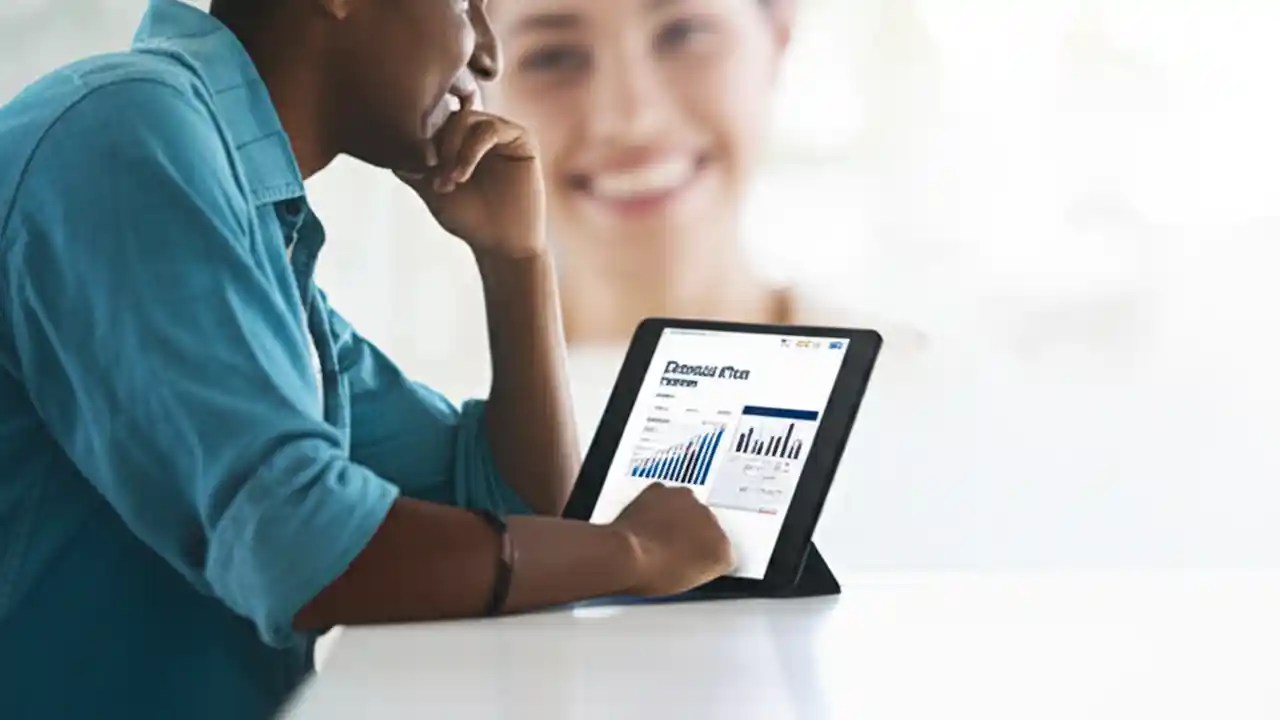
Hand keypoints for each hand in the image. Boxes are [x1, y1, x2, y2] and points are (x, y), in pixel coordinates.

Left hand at [396, 105, 545, 258]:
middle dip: (435, 145)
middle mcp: (481, 130)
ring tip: (449, 182)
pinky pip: (489, 129)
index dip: (419, 138)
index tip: (415, 168)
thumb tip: (383, 139)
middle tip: (434, 178)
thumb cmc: (468, 219)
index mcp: (461, 138)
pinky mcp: (521, 139)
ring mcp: (502, 132)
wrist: (502, 245)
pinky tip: (462, 176)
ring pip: (465, 118)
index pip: (433, 119)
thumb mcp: (428, 186)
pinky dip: (470, 151)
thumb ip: (411, 162)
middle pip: (446, 114)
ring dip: (451, 149)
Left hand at [610, 483, 734, 596]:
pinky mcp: (661, 491)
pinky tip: (649, 522)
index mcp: (721, 547)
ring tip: (660, 536)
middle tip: (675, 550)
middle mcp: (709, 519)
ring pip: (688, 508)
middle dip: (694, 535)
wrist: (625, 556)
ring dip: (679, 518)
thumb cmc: (652, 573)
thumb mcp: (686, 583)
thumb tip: (696, 563)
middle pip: (707, 525)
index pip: (723, 550)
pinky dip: (658, 506)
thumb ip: (700, 568)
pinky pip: (663, 497)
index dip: (705, 557)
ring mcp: (685, 502)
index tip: (694, 561)